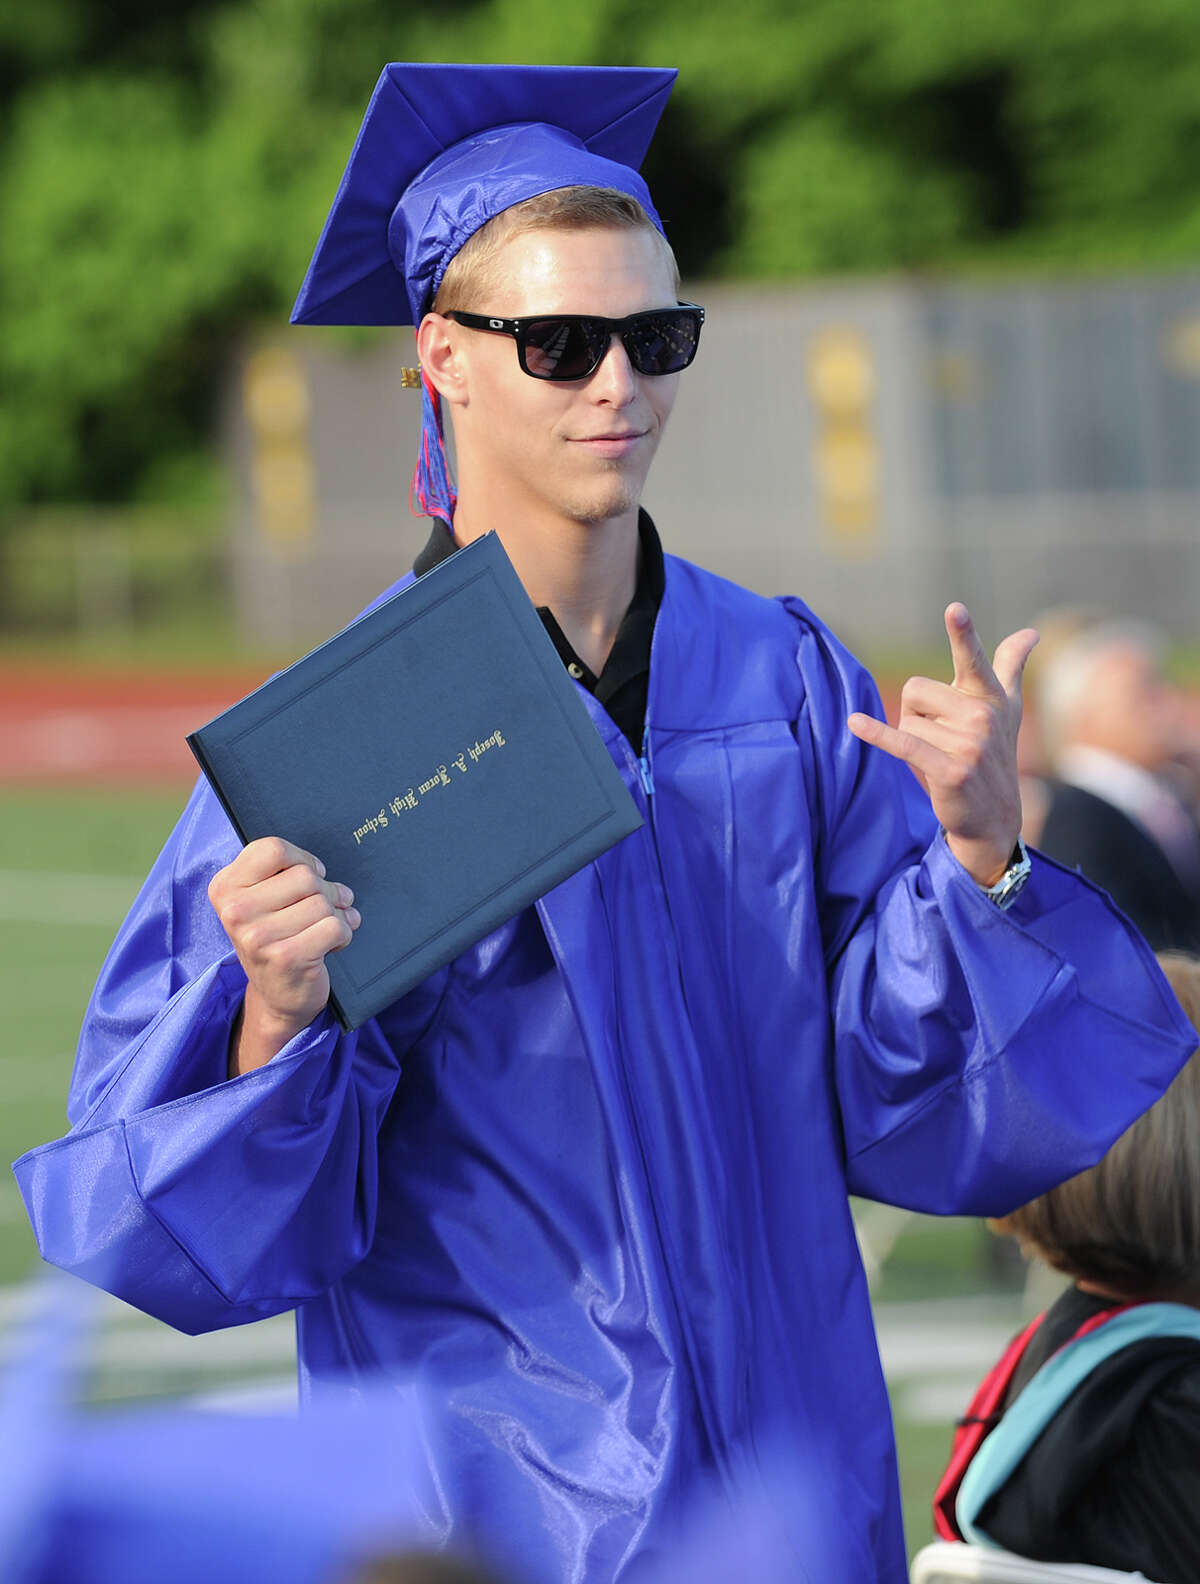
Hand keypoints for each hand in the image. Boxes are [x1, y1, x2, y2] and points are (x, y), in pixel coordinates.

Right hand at [208, 837, 360, 1074]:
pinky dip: (343, 933)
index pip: (274, 849)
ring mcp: (258, 937)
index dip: (302, 860)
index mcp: (224, 888)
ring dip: (337, 914)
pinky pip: (335, 926)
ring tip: (327, 926)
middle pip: (305, 875)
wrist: (278, 996)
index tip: (309, 875)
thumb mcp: (264, 899)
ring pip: (323, 901)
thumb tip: (320, 863)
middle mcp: (235, 911)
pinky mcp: (286, 958)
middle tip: (325, 906)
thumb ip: (280, 872)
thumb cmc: (276, 936)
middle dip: (326, 890)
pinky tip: (331, 944)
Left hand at [847, 603, 1038, 886]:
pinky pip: (903, 743)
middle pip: (915, 691)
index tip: (954, 608)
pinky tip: (855, 723)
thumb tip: (1032, 632)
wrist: (994, 817)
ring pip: (907, 722)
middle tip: (943, 740)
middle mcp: (983, 716)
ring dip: (914, 742)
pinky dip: (877, 734)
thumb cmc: (993, 754)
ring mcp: (969, 745)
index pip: (973, 660)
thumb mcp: (1006, 709)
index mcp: (991, 697)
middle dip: (917, 715)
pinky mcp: (949, 770)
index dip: (963, 634)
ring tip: (941, 760)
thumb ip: (1012, 666)